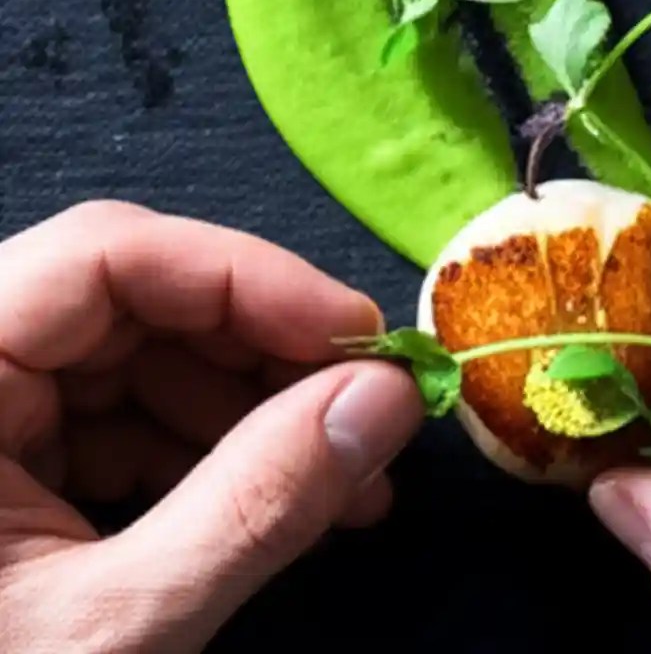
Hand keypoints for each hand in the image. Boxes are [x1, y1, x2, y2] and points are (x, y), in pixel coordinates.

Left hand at [0, 201, 423, 651]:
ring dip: (262, 417)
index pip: (105, 257)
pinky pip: (132, 429)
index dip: (248, 280)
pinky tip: (291, 508)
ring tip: (353, 488)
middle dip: (270, 360)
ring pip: (146, 367)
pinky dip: (221, 461)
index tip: (361, 340)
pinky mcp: (12, 476)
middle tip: (375, 416)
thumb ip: (258, 502)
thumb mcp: (121, 621)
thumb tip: (388, 398)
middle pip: (137, 306)